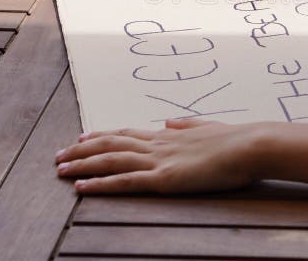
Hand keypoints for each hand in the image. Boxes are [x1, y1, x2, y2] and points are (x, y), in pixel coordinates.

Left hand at [55, 118, 261, 194]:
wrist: (249, 145)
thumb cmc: (235, 140)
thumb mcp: (208, 127)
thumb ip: (186, 125)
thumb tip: (168, 121)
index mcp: (169, 135)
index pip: (127, 134)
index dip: (102, 136)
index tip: (82, 137)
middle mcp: (158, 144)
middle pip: (110, 145)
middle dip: (81, 150)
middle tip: (58, 155)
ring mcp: (159, 160)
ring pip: (111, 161)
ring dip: (82, 164)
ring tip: (59, 169)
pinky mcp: (164, 179)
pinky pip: (125, 182)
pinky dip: (100, 184)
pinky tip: (81, 187)